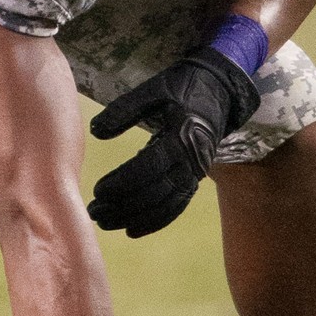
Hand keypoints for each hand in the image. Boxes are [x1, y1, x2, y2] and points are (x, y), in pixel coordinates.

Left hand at [87, 46, 260, 237]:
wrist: (221, 89)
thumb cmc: (183, 86)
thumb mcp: (153, 90)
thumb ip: (124, 110)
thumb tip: (95, 132)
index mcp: (182, 136)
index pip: (149, 167)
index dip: (123, 182)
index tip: (98, 191)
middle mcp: (192, 160)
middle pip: (155, 192)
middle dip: (124, 206)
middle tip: (94, 213)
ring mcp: (196, 172)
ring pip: (165, 204)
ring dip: (135, 218)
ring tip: (106, 223)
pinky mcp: (196, 178)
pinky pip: (176, 206)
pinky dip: (155, 221)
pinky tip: (132, 229)